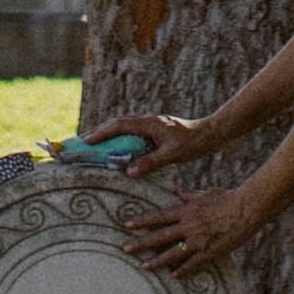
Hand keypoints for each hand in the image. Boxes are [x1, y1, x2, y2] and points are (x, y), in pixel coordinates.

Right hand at [84, 111, 205, 170]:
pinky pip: (132, 134)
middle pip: (117, 124)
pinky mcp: (155, 131)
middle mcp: (147, 121)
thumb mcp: (172, 155)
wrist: (212, 133)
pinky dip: (121, 140)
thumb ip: (150, 162)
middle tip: (82, 143)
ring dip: (109, 135)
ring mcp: (151, 125)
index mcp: (149, 123)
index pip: (119, 126)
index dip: (101, 133)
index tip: (86, 142)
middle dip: (99, 132)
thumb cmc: (193, 143)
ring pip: (124, 128)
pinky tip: (118, 151)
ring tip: (94, 146)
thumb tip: (128, 172)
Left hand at [123, 180, 257, 274]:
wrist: (247, 208)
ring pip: (172, 253)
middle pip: (160, 236)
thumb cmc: (226, 198)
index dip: (143, 220)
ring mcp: (198, 240)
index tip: (127, 223)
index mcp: (186, 210)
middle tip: (125, 248)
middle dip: (141, 243)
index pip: (159, 216)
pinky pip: (193, 263)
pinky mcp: (209, 251)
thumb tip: (175, 189)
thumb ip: (187, 195)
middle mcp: (188, 226)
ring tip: (144, 266)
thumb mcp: (204, 193)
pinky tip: (174, 275)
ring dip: (156, 261)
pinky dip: (183, 270)